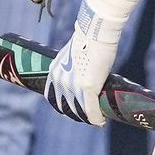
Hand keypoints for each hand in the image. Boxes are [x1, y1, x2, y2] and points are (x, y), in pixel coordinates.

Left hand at [45, 0, 125, 126]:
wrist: (95, 33)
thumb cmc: (89, 38)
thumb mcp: (74, 53)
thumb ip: (74, 64)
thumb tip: (85, 67)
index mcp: (54, 72)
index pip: (53, 97)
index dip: (63, 106)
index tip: (74, 109)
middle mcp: (60, 81)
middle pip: (66, 107)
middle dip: (76, 114)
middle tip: (88, 116)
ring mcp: (73, 86)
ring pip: (78, 111)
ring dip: (87, 118)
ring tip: (96, 119)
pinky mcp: (88, 88)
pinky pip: (91, 110)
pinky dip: (96, 118)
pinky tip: (101, 121)